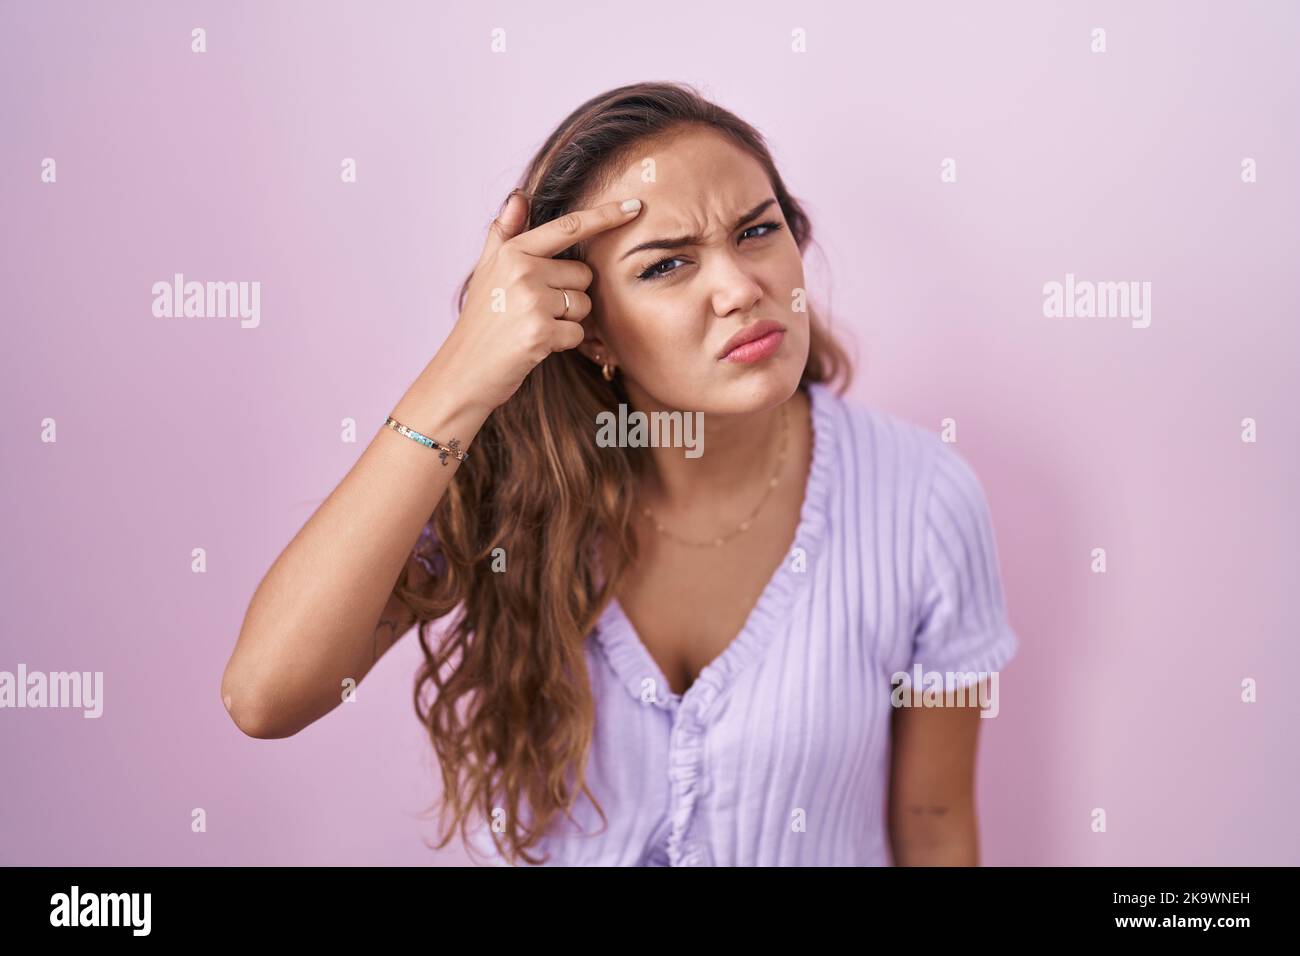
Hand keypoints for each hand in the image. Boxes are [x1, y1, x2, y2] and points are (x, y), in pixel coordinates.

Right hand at [433, 191, 641, 413]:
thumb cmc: (481, 321)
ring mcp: (531, 301)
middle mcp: (522, 271)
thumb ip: (504, 233)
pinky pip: (577, 332)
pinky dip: (564, 342)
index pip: (568, 227)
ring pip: (583, 304)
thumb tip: (519, 196)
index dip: (604, 216)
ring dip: (568, 320)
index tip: (634, 207)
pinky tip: (537, 345)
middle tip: (536, 311)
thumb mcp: (486, 271)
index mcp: (513, 252)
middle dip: (570, 294)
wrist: (463, 370)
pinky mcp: (540, 332)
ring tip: (534, 326)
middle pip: (583, 274)